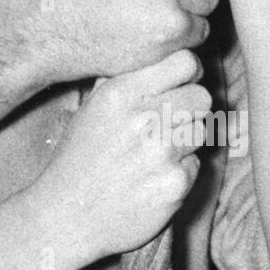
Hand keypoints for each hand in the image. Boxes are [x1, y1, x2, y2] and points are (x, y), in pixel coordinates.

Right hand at [32, 50, 208, 259]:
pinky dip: (180, 172)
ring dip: (185, 141)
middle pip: (202, 96)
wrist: (67, 215)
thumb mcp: (91, 107)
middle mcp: (144, 118)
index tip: (177, 86)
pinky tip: (152, 179)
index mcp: (121, 92)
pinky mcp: (176, 185)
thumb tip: (161, 54)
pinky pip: (197, 166)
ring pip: (202, 130)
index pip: (185, 61)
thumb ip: (124, 78)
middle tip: (168, 124)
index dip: (187, 74)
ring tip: (154, 154)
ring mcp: (162, 153)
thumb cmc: (80, 157)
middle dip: (189, 109)